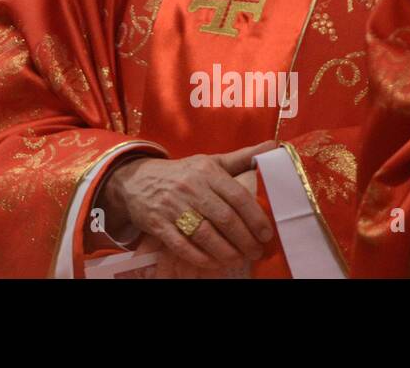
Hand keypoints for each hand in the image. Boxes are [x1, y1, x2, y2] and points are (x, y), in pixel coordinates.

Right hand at [98, 140, 276, 269]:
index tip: (266, 234)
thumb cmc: (182, 173)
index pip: (237, 196)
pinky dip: (200, 257)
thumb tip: (274, 146)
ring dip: (225, 252)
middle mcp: (190, 187)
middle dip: (244, 240)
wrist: (135, 179)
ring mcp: (172, 206)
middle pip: (224, 218)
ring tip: (238, 259)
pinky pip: (182, 245)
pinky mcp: (158, 223)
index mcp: (206, 171)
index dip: (255, 218)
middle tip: (256, 251)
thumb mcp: (210, 162)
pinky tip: (214, 262)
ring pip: (205, 234)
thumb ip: (242, 157)